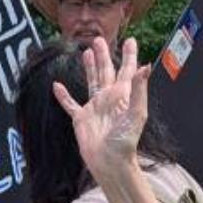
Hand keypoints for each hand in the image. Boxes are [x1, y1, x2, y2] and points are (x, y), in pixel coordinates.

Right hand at [53, 37, 152, 184]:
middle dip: (104, 55)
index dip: (129, 55)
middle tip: (99, 39)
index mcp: (123, 95)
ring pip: (91, 81)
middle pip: (106, 71)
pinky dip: (63, 96)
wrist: (110, 162)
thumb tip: (145, 66)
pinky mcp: (81, 118)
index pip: (127, 70)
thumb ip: (139, 89)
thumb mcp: (135, 113)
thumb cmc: (125, 141)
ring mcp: (94, 108)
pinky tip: (57, 86)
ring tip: (86, 52)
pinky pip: (71, 104)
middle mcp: (109, 98)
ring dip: (89, 67)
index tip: (130, 40)